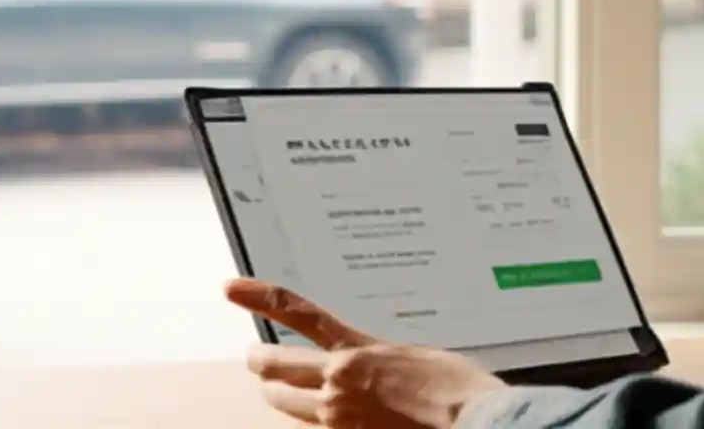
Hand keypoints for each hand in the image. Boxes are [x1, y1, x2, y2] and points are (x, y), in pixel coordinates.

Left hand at [225, 278, 507, 428]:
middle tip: (258, 357)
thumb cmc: (458, 392)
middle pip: (274, 367)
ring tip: (275, 389)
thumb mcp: (417, 358)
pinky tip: (331, 414)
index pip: (298, 314)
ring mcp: (336, 419)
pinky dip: (312, 421)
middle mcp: (338, 382)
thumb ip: (384, 360)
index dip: (259, 297)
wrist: (472, 425)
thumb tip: (377, 367)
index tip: (231, 288)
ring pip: (281, 403)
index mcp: (358, 350)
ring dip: (275, 394)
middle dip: (261, 360)